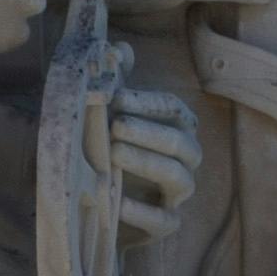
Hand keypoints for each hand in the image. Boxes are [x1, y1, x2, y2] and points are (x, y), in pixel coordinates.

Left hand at [99, 79, 203, 237]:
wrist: (92, 207)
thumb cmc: (104, 152)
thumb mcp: (105, 117)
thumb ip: (116, 82)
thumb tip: (121, 49)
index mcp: (175, 129)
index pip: (173, 110)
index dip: (148, 103)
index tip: (116, 98)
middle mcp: (184, 161)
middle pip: (181, 143)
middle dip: (150, 132)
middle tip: (116, 125)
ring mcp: (175, 195)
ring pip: (178, 178)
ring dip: (148, 163)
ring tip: (115, 154)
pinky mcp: (163, 226)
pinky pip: (164, 221)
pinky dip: (144, 213)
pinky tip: (120, 204)